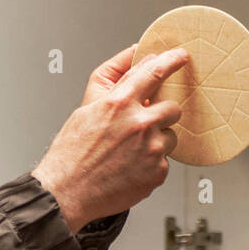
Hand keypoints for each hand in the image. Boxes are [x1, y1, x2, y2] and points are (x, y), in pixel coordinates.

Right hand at [31, 46, 187, 232]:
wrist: (67, 193)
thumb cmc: (71, 153)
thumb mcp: (86, 109)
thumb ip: (115, 83)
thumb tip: (138, 61)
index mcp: (119, 104)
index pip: (154, 72)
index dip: (171, 60)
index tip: (181, 56)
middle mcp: (139, 124)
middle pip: (172, 108)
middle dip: (161, 115)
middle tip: (142, 127)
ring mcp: (151, 149)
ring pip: (171, 137)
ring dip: (156, 141)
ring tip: (130, 153)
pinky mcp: (158, 172)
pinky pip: (165, 162)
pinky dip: (151, 164)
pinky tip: (130, 169)